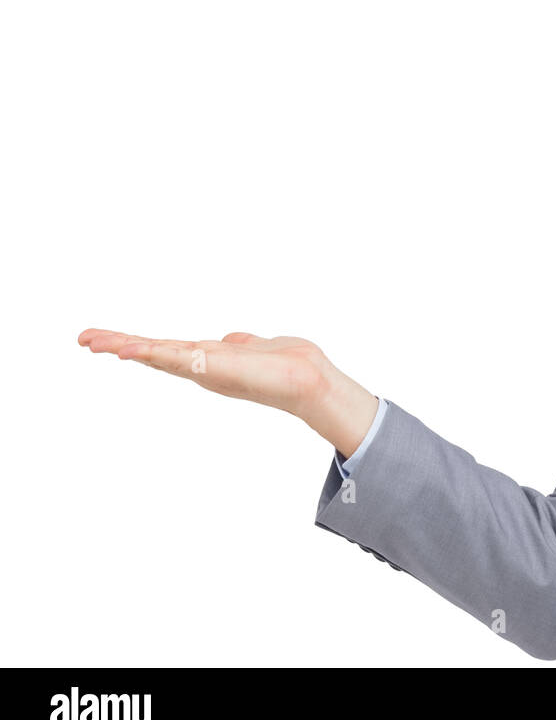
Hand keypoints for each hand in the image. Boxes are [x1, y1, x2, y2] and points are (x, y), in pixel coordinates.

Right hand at [76, 328, 378, 455]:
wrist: (308, 380)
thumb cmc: (283, 367)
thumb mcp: (252, 348)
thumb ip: (238, 345)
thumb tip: (230, 339)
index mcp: (206, 359)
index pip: (163, 348)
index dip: (134, 344)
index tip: (103, 338)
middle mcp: (201, 366)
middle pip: (152, 352)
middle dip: (118, 344)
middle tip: (83, 339)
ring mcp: (206, 368)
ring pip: (158, 354)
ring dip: (127, 347)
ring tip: (96, 343)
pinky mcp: (216, 369)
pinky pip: (178, 359)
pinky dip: (154, 354)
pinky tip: (131, 351)